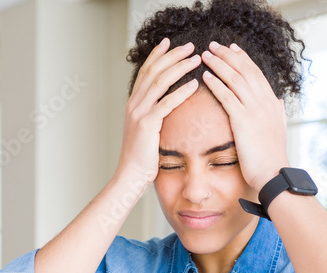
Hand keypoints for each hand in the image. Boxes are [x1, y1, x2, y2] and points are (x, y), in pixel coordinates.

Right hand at [116, 37, 202, 184]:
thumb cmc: (141, 157)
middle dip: (172, 55)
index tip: (169, 42)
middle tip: (191, 45)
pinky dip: (181, 92)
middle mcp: (134, 104)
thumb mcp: (145, 131)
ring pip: (160, 81)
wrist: (129, 176)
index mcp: (133, 103)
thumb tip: (165, 107)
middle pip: (153, 70)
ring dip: (179, 67)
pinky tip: (194, 84)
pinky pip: (166, 103)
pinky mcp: (147, 125)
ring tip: (196, 58)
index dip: (157, 55)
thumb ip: (152, 115)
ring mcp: (139, 113)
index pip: (145, 71)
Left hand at [200, 41, 290, 191]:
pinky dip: (216, 84)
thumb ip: (277, 113)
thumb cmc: (272, 157)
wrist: (273, 173)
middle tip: (214, 45)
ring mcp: (255, 110)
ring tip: (205, 55)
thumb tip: (278, 101)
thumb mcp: (278, 130)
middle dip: (228, 55)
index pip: (256, 73)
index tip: (231, 48)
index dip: (243, 59)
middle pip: (244, 70)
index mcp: (272, 102)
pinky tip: (205, 76)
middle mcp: (265, 102)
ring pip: (235, 79)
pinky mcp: (244, 121)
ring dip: (219, 64)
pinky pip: (227, 97)